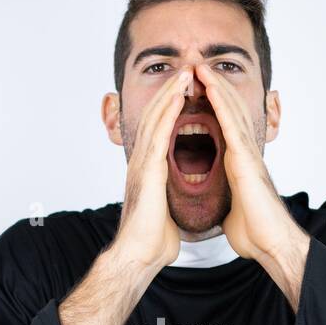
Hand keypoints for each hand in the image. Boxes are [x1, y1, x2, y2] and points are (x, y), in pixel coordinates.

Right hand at [112, 69, 191, 268]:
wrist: (139, 255)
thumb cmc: (152, 240)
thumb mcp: (165, 209)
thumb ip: (168, 196)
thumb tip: (175, 198)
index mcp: (148, 170)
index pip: (159, 130)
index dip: (171, 107)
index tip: (186, 89)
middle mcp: (142, 162)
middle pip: (155, 116)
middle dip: (170, 91)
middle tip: (186, 69)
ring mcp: (143, 164)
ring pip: (155, 119)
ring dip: (170, 93)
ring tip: (185, 72)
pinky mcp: (148, 171)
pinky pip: (159, 135)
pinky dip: (168, 113)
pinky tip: (178, 96)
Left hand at [193, 62, 304, 260]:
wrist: (270, 244)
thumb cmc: (255, 232)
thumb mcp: (233, 209)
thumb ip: (228, 198)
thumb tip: (223, 202)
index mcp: (237, 164)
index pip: (225, 126)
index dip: (213, 106)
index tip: (196, 90)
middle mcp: (243, 153)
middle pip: (229, 111)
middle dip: (213, 88)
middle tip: (196, 67)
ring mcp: (246, 154)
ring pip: (231, 111)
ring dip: (215, 86)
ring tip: (199, 66)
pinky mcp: (245, 160)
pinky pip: (231, 125)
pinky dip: (221, 103)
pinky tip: (209, 86)